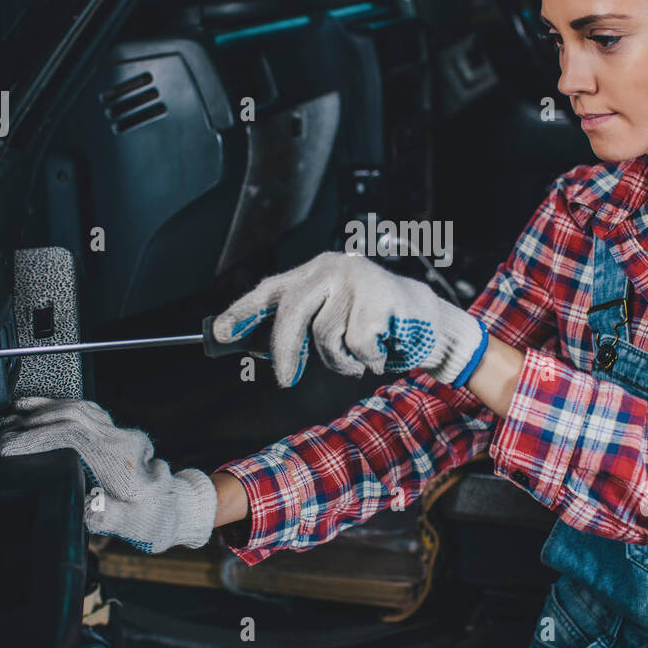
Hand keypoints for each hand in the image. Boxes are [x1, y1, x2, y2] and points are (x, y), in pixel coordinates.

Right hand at [0, 397, 216, 552]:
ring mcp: (120, 433)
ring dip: (43, 411)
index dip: (38, 437)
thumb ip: (110, 517)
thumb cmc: (154, 520)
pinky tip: (38, 411)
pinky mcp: (116, 434)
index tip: (9, 446)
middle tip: (1, 435)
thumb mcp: (133, 526)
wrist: (176, 509)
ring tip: (10, 418)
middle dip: (32, 423)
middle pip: (72, 415)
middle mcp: (121, 439)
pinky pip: (85, 412)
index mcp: (121, 459)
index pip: (73, 435)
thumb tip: (87, 506)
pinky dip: (58, 408)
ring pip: (78, 408)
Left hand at [211, 250, 487, 388]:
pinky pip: (356, 343)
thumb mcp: (335, 321)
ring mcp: (356, 279)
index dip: (243, 311)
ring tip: (358, 358)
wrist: (429, 324)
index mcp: (314, 272)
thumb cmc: (375, 327)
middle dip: (284, 351)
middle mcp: (331, 268)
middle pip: (291, 311)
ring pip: (325, 335)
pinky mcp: (379, 296)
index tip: (219, 333)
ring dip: (340, 361)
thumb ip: (304, 327)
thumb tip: (260, 350)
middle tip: (285, 379)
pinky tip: (380, 350)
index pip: (270, 289)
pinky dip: (367, 359)